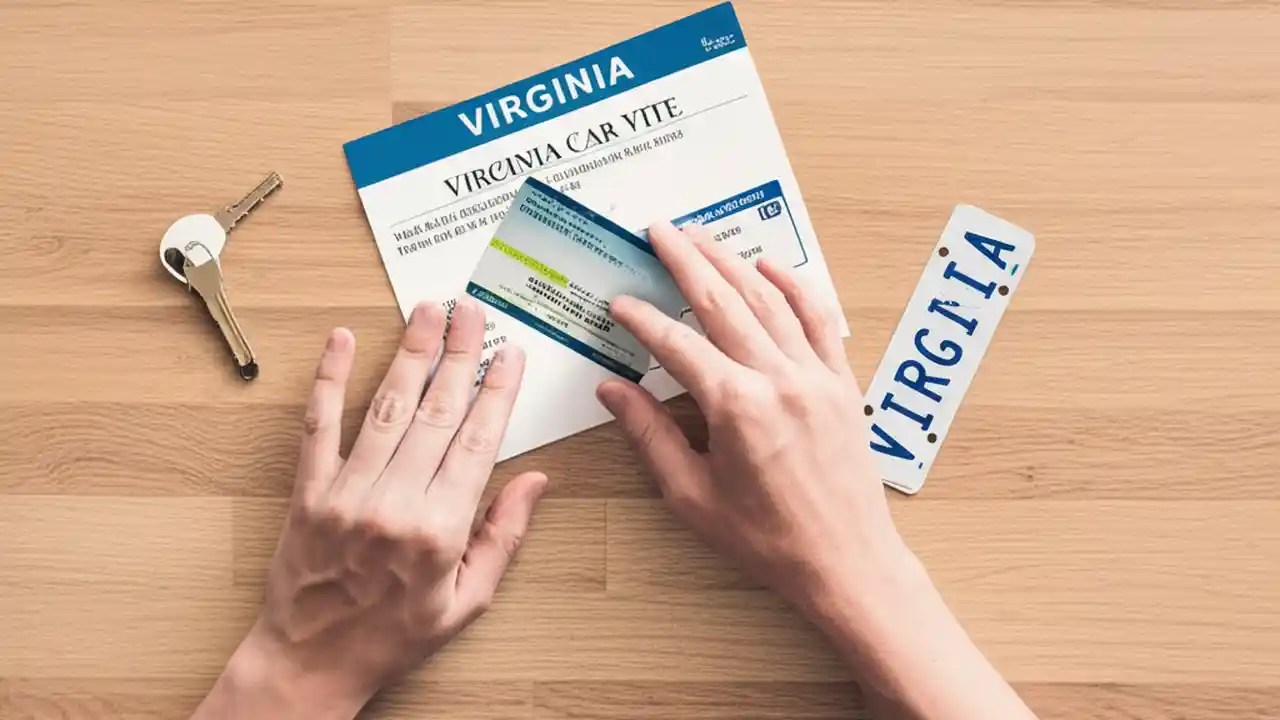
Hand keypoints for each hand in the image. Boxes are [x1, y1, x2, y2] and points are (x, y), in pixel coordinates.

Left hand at [193, 299, 546, 719]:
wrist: (311, 662)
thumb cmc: (393, 636)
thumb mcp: (467, 602)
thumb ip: (504, 537)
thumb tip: (536, 482)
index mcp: (440, 530)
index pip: (478, 441)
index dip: (497, 391)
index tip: (510, 355)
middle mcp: (395, 503)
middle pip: (437, 411)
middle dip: (459, 354)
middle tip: (473, 311)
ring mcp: (348, 493)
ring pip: (387, 407)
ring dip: (410, 353)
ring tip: (427, 311)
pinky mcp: (308, 491)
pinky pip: (319, 425)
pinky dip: (330, 380)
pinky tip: (341, 342)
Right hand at [599, 222, 1036, 719]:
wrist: (846, 562)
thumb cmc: (767, 540)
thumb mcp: (692, 496)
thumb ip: (650, 435)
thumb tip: (612, 390)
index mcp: (737, 408)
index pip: (677, 344)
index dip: (643, 318)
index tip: (619, 302)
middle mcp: (779, 379)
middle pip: (724, 302)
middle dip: (686, 261)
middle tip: (657, 230)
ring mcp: (816, 376)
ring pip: (769, 299)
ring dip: (732, 261)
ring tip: (701, 236)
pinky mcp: (842, 383)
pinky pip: (819, 319)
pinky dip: (795, 286)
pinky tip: (769, 265)